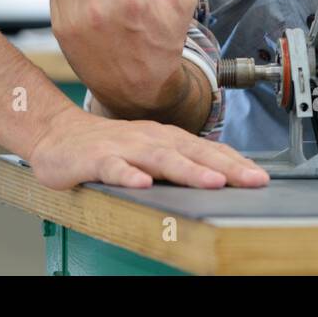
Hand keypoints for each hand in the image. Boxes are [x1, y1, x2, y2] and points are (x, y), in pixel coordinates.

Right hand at [29, 105, 267, 189]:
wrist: (57, 134)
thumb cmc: (108, 146)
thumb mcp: (150, 152)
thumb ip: (179, 163)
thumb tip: (219, 177)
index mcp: (166, 138)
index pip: (208, 149)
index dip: (235, 162)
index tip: (260, 177)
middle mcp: (151, 138)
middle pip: (193, 152)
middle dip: (225, 167)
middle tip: (252, 180)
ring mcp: (124, 147)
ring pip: (161, 158)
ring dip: (188, 169)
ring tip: (211, 181)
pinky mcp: (96, 159)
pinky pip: (114, 168)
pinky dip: (128, 175)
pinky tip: (142, 183)